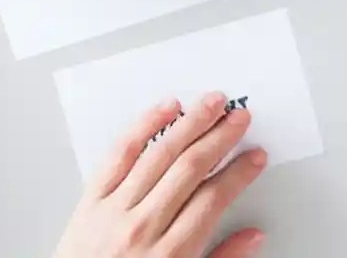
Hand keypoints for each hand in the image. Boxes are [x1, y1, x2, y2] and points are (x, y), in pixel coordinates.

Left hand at [54, 92, 266, 257]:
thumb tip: (252, 237)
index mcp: (169, 256)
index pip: (213, 200)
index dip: (239, 173)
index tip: (256, 156)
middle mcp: (142, 228)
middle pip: (190, 169)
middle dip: (220, 138)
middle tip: (240, 118)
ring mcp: (114, 211)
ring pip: (159, 154)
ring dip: (190, 123)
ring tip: (211, 103)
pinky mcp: (90, 200)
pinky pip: (120, 154)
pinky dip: (143, 127)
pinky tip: (164, 109)